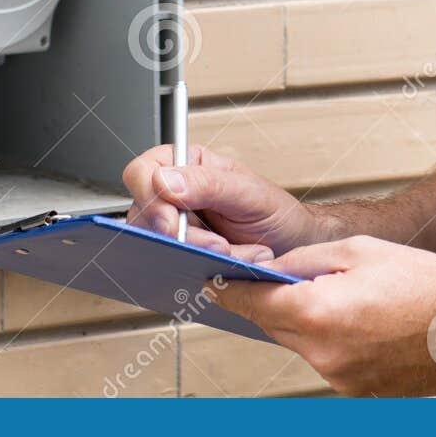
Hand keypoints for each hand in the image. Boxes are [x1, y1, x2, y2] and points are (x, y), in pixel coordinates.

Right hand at [121, 143, 329, 258]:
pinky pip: (168, 267)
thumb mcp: (249, 192)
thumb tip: (165, 181)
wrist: (294, 247)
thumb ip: (208, 184)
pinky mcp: (178, 256)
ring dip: (197, 255)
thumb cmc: (275, 213)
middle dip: (184, 237)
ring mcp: (173, 228)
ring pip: (157, 246)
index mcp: (186, 165)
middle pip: (144, 216)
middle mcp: (173, 195)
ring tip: (234, 255)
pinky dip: (196, 271)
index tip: (174, 223)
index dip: (150, 199)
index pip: (141, 173)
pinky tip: (222, 269)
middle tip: (220, 246)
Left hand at [213, 235, 435, 395]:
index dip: (228, 288)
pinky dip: (333, 339)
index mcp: (318, 313)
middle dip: (274, 301)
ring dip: (308, 321)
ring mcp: (341, 379)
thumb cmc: (428, 282)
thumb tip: (270, 268)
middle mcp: (324, 354)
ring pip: (302, 344)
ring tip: (346, 295)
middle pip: (274, 325)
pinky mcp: (359, 391)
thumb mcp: (358, 250)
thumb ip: (304, 261)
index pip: (251, 303)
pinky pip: (329, 360)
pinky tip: (364, 320)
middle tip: (280, 278)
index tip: (211, 281)